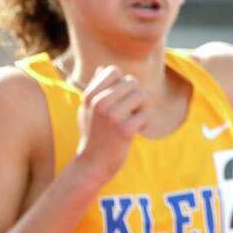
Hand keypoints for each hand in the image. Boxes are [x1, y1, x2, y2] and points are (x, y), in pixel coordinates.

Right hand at [75, 66, 149, 180]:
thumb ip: (95, 89)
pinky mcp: (125, 130)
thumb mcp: (87, 110)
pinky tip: (139, 130)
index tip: (121, 98)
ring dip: (144, 108)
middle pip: (132, 82)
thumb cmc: (92, 135)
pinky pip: (146, 114)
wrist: (93, 163)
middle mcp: (100, 103)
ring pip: (142, 95)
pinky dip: (146, 122)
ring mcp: (112, 116)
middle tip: (133, 110)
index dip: (122, 83)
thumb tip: (102, 68)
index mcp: (90, 96)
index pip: (114, 71)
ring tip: (136, 119)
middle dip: (137, 95)